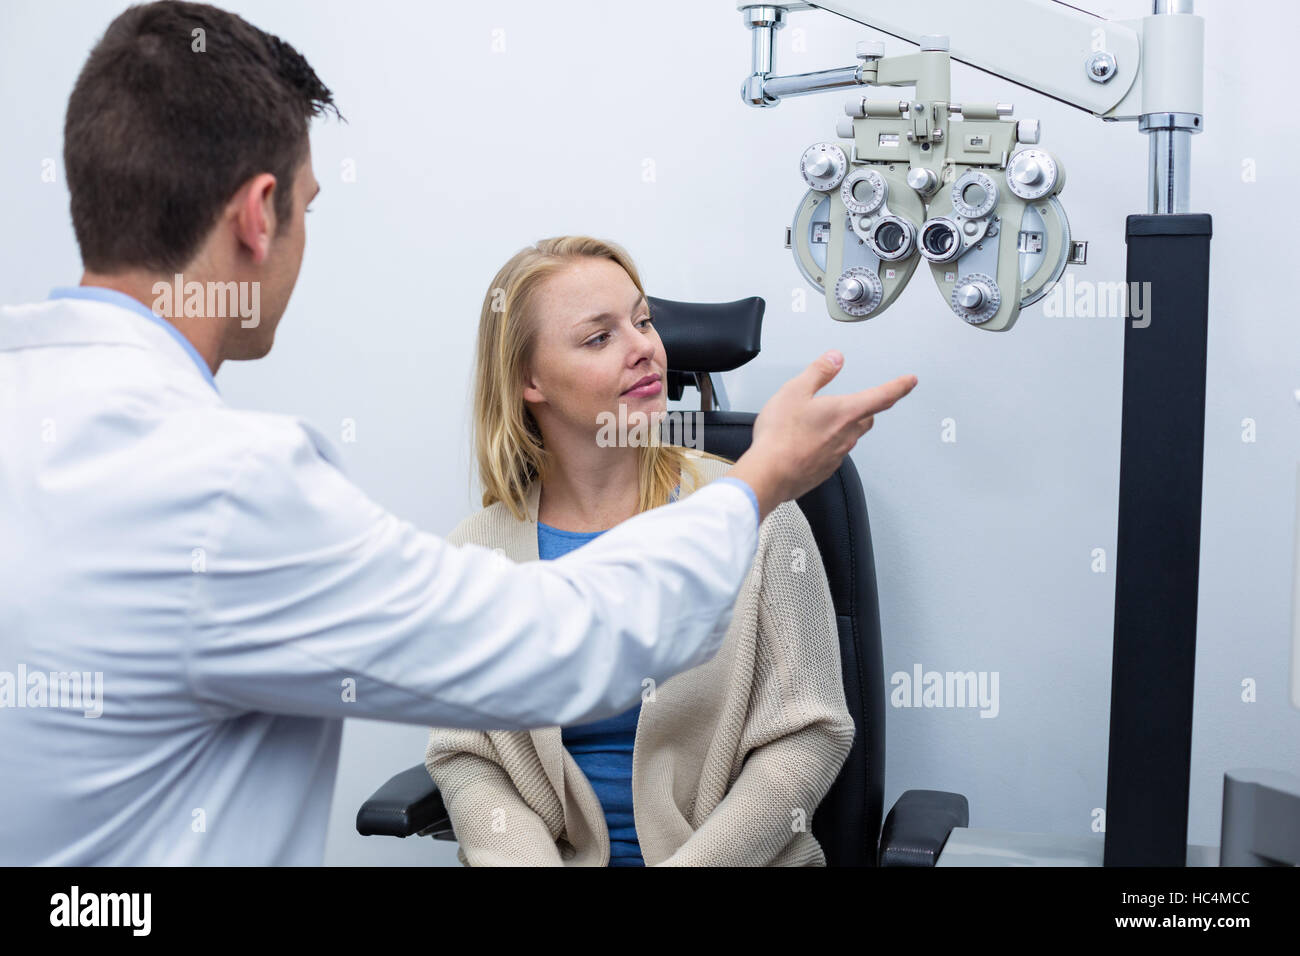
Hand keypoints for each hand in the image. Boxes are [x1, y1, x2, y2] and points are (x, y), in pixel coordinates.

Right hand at [730, 351, 915, 520]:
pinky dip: (826, 445)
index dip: (899, 387)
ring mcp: (837, 455)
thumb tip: (835, 358)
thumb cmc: (780, 436)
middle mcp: (846, 435)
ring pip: (849, 437)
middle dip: (866, 409)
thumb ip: (818, 372)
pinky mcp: (824, 470)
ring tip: (821, 422)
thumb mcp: (795, 391)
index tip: (910, 382)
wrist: (769, 474)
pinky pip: (833, 454)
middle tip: (858, 402)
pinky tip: (808, 443)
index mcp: (844, 412)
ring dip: (842, 427)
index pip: (882, 396)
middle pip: (867, 418)